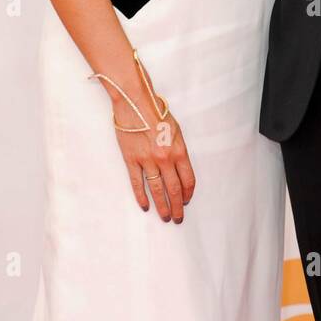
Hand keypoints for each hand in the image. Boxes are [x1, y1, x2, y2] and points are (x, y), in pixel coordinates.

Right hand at [109, 69, 195, 222]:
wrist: (135, 102)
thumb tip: (180, 168)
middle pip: (174, 189)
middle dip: (177, 206)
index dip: (188, 193)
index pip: (188, 179)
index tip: (187, 201)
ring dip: (162, 206)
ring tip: (164, 217)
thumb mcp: (176, 130)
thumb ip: (179, 150)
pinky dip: (141, 196)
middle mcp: (165, 158)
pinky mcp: (131, 160)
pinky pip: (138, 183)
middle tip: (178, 218)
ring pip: (156, 190)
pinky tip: (145, 206)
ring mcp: (147, 160)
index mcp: (179, 150)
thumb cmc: (156, 113)